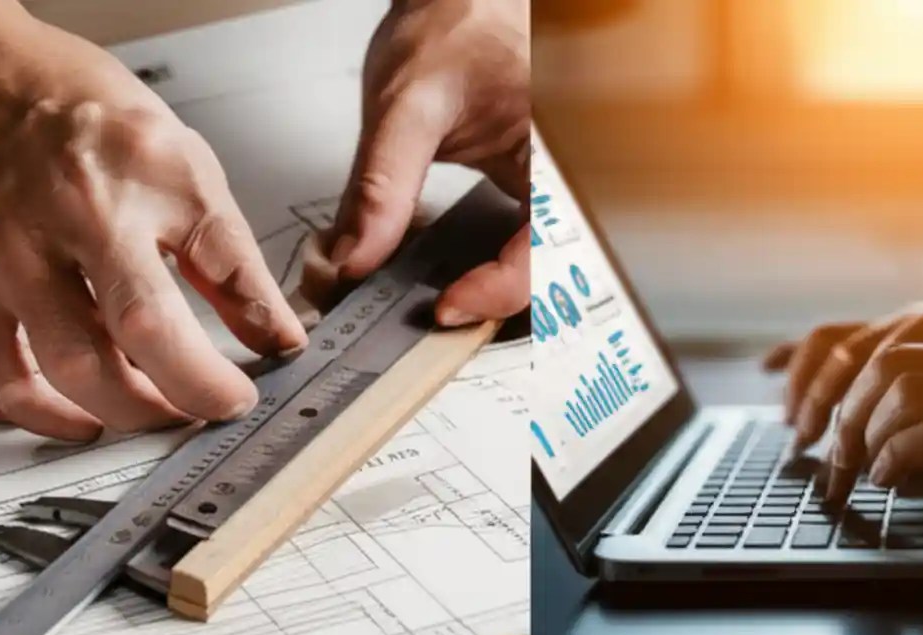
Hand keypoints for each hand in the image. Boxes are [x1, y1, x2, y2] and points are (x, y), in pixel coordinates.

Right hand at [0, 1, 305, 440]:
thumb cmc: (77, 114)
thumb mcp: (181, 162)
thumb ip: (229, 255)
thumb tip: (276, 333)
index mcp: (138, 172)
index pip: (216, 269)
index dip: (254, 324)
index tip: (267, 372)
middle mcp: (66, 212)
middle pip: (138, 330)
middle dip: (190, 390)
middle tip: (214, 405)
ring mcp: (3, 253)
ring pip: (70, 367)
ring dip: (130, 411)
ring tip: (163, 412)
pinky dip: (45, 414)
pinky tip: (85, 417)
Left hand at [304, 0, 529, 325]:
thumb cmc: (459, 23)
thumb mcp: (407, 104)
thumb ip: (379, 187)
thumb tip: (352, 259)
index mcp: (556, 153)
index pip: (547, 249)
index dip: (499, 290)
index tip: (445, 306)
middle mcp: (569, 176)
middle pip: (552, 274)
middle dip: (498, 305)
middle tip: (438, 317)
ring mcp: (560, 186)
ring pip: (546, 269)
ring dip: (500, 294)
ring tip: (446, 299)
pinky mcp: (539, 192)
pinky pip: (530, 248)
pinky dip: (495, 272)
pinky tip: (459, 275)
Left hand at [823, 327, 922, 514]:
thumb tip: (915, 442)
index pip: (898, 349)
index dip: (855, 386)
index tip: (838, 424)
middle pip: (887, 363)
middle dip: (850, 410)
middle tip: (840, 452)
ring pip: (900, 389)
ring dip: (870, 433)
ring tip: (867, 468)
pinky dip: (898, 456)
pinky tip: (894, 478)